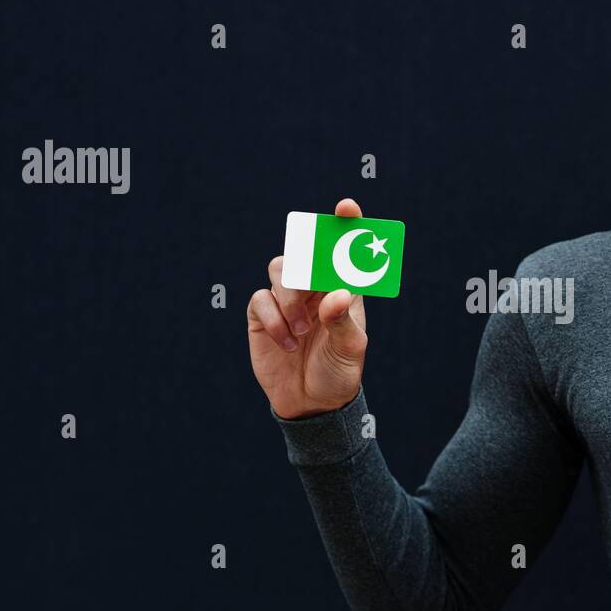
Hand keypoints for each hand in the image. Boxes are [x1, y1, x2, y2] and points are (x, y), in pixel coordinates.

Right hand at [247, 198, 368, 418]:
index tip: (346, 207)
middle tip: (313, 283)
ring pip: (280, 269)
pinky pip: (260, 298)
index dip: (345, 224)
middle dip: (307, 261)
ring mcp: (288, 299)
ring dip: (290, 296)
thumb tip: (333, 295)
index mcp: (343, 288)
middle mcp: (315, 287)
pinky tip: (288, 343)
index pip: (345, 250)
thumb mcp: (350, 349)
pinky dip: (274, 318)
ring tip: (301, 330)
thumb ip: (342, 320)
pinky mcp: (263, 315)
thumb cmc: (338, 372)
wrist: (311, 403)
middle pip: (305, 250)